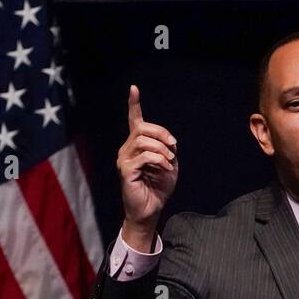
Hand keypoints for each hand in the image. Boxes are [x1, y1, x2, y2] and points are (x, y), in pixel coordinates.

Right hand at [117, 84, 177, 251]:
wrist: (150, 210)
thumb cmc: (158, 188)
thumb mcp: (169, 165)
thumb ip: (168, 150)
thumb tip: (169, 143)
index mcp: (137, 145)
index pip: (134, 121)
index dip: (134, 104)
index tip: (134, 88)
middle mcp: (127, 149)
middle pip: (142, 128)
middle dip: (161, 133)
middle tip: (173, 146)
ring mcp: (124, 159)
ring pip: (142, 140)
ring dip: (161, 148)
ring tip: (169, 161)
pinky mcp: (126, 170)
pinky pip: (144, 156)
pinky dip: (159, 160)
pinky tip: (166, 168)